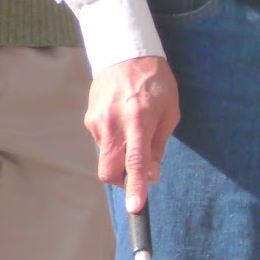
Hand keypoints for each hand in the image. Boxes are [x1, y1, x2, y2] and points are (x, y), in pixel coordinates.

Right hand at [86, 56, 179, 212]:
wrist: (125, 51)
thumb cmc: (156, 82)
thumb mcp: (170, 113)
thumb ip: (159, 146)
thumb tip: (152, 174)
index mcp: (138, 123)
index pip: (135, 163)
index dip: (136, 188)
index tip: (135, 208)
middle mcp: (113, 124)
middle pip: (109, 170)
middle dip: (122, 181)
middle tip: (137, 174)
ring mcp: (97, 121)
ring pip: (105, 157)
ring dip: (120, 157)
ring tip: (134, 133)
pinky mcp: (89, 117)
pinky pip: (101, 142)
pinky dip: (114, 143)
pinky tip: (123, 123)